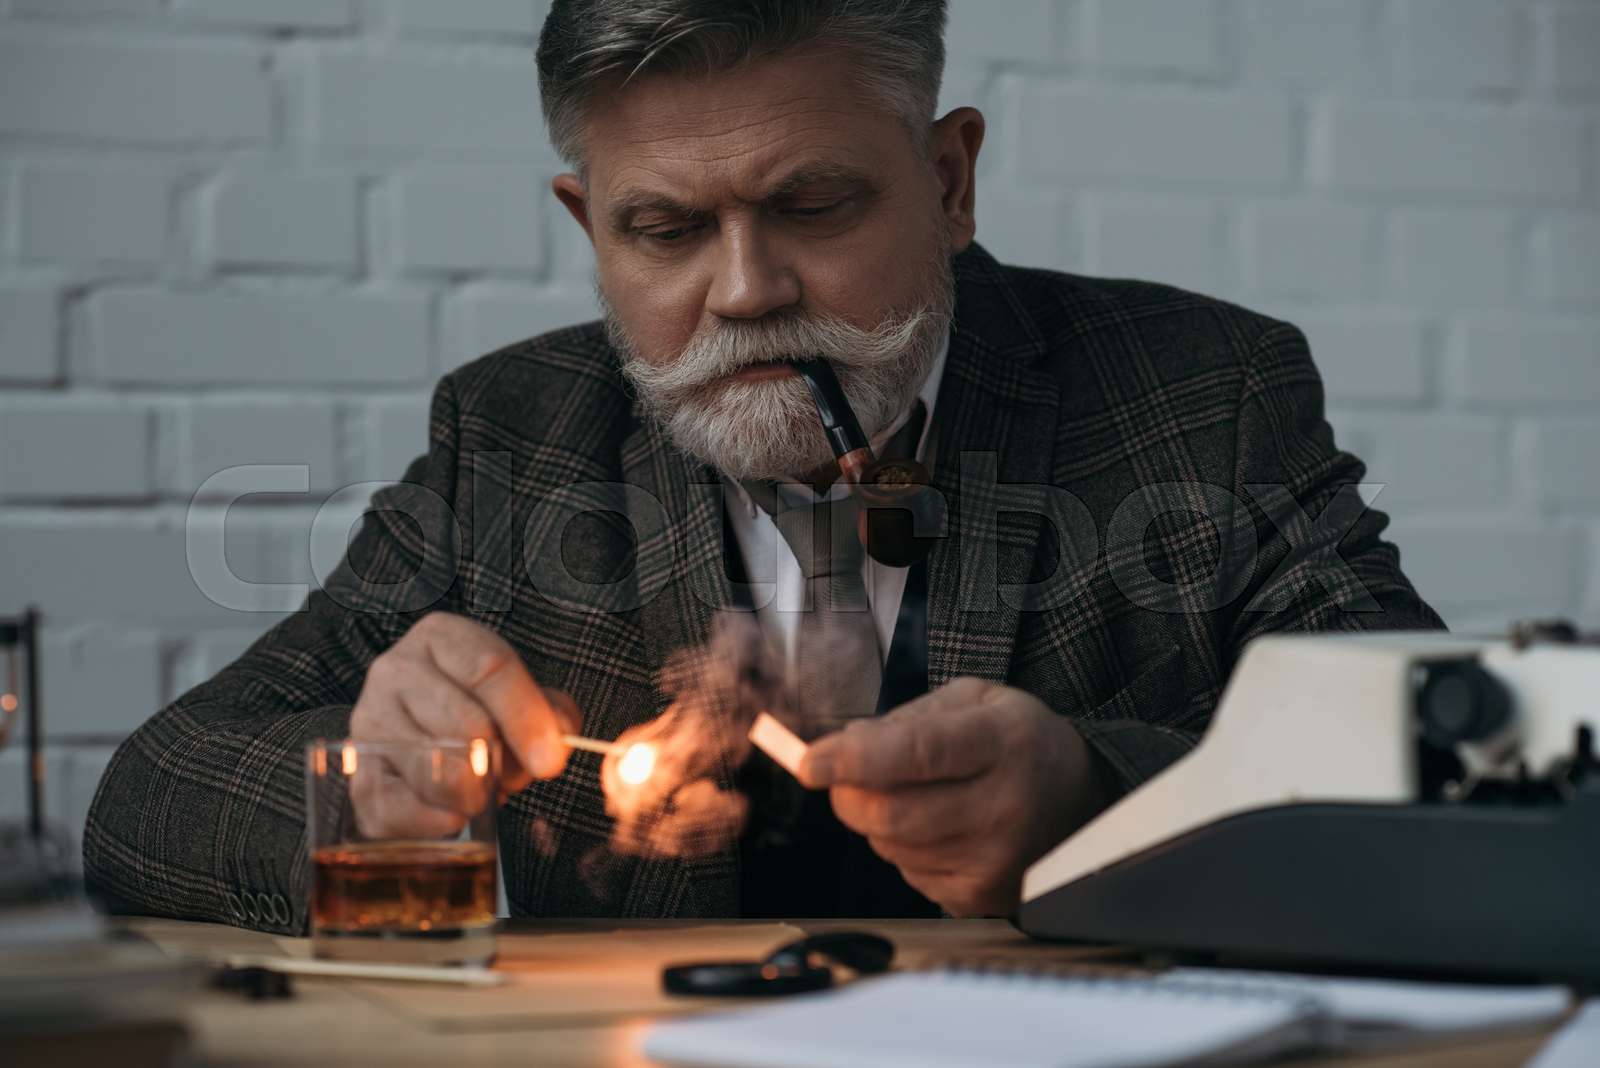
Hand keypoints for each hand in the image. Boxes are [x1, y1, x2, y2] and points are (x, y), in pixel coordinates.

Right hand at [348, 612, 578, 837]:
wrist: (428, 729)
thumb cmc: (483, 709)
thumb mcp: (524, 697)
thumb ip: (550, 715)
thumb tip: (554, 745)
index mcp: (441, 637)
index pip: (489, 669)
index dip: (526, 718)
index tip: (550, 760)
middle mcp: (395, 669)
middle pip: (464, 722)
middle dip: (499, 762)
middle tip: (510, 779)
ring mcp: (368, 718)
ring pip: (430, 765)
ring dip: (469, 792)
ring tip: (482, 793)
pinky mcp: (354, 768)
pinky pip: (388, 804)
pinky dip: (428, 821)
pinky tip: (453, 818)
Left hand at [798, 677, 1107, 916]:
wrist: (1082, 798)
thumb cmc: (1018, 741)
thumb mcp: (973, 700)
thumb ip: (904, 720)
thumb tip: (841, 747)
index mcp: (1002, 741)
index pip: (918, 753)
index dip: (855, 760)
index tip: (808, 762)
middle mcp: (1004, 806)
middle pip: (890, 813)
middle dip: (847, 792)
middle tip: (845, 772)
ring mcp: (995, 860)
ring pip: (889, 846)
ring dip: (878, 819)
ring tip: (919, 794)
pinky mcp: (982, 897)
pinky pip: (906, 873)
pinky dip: (903, 848)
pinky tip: (938, 826)